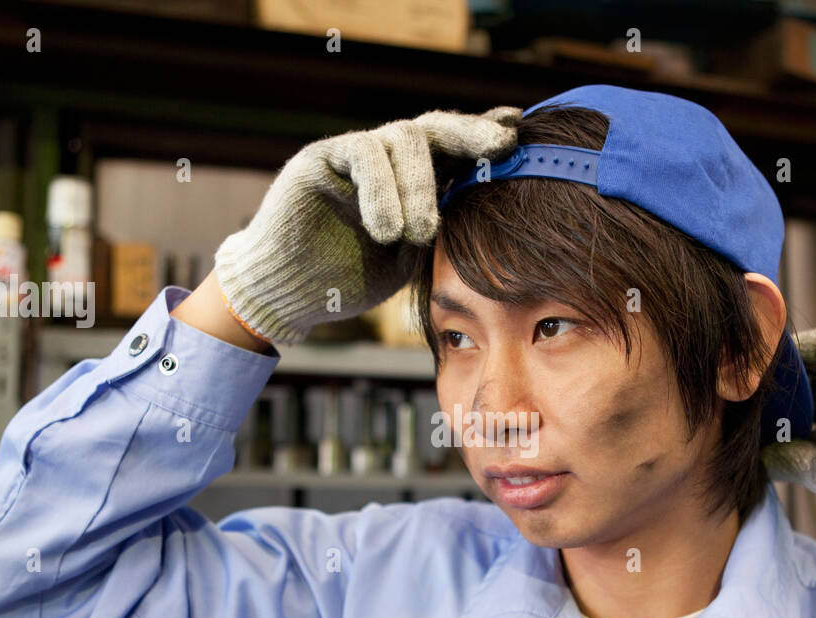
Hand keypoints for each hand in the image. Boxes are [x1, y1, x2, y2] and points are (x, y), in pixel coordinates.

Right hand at [212, 106, 522, 344]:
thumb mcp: (413, 257)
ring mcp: (355, 152)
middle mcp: (389, 158)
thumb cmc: (354, 277)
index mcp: (417, 178)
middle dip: (473, 134)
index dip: (488, 137)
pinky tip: (388, 229)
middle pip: (437, 127)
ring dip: (418, 186)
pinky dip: (382, 190)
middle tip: (501, 148)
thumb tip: (497, 212)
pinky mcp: (322, 156)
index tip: (524, 135)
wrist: (292, 291)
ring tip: (420, 233)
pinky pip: (362, 153)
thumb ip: (445, 227)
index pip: (458, 148)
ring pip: (403, 138)